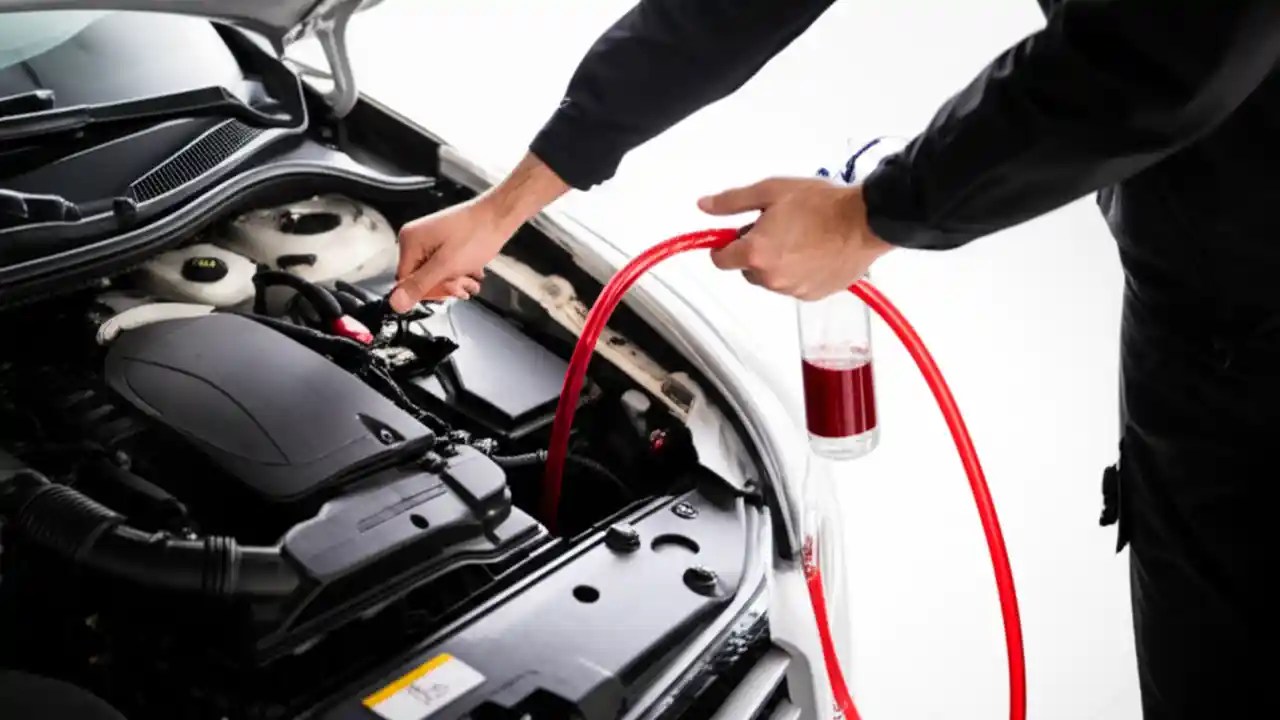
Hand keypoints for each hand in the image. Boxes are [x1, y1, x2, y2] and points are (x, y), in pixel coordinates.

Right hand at [390, 199, 505, 311]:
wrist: (500, 217)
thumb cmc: (478, 233)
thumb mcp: (446, 266)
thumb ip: (420, 285)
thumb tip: (396, 303)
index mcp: (410, 241)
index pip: (404, 281)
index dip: (426, 291)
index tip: (445, 293)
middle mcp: (417, 239)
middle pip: (421, 279)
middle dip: (444, 286)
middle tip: (462, 285)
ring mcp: (430, 241)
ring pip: (436, 276)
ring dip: (455, 282)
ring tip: (471, 280)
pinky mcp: (443, 244)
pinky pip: (444, 268)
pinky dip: (459, 274)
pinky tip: (472, 273)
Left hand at [699, 177, 893, 299]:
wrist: (865, 222)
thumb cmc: (821, 204)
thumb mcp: (771, 192)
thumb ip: (733, 202)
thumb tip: (704, 206)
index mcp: (755, 253)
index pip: (720, 259)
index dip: (725, 245)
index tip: (737, 234)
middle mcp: (771, 278)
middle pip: (747, 269)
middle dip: (756, 251)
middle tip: (779, 227)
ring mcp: (792, 290)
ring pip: (771, 277)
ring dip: (778, 262)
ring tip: (802, 237)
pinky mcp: (812, 296)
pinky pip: (794, 285)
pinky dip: (798, 272)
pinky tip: (815, 252)